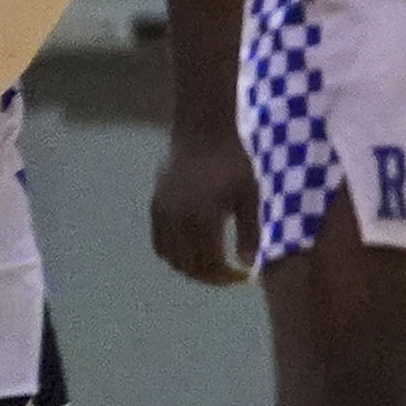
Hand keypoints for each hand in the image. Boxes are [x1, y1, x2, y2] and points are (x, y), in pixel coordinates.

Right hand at [150, 131, 265, 284]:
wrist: (204, 128)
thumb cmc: (234, 159)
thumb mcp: (250, 194)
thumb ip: (250, 231)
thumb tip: (248, 266)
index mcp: (202, 219)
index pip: (209, 263)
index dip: (225, 276)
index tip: (241, 277)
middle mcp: (177, 220)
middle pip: (187, 264)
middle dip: (208, 276)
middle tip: (228, 275)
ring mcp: (162, 213)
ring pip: (170, 255)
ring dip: (189, 266)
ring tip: (211, 265)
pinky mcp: (155, 204)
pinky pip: (159, 240)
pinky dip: (172, 252)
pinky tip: (191, 248)